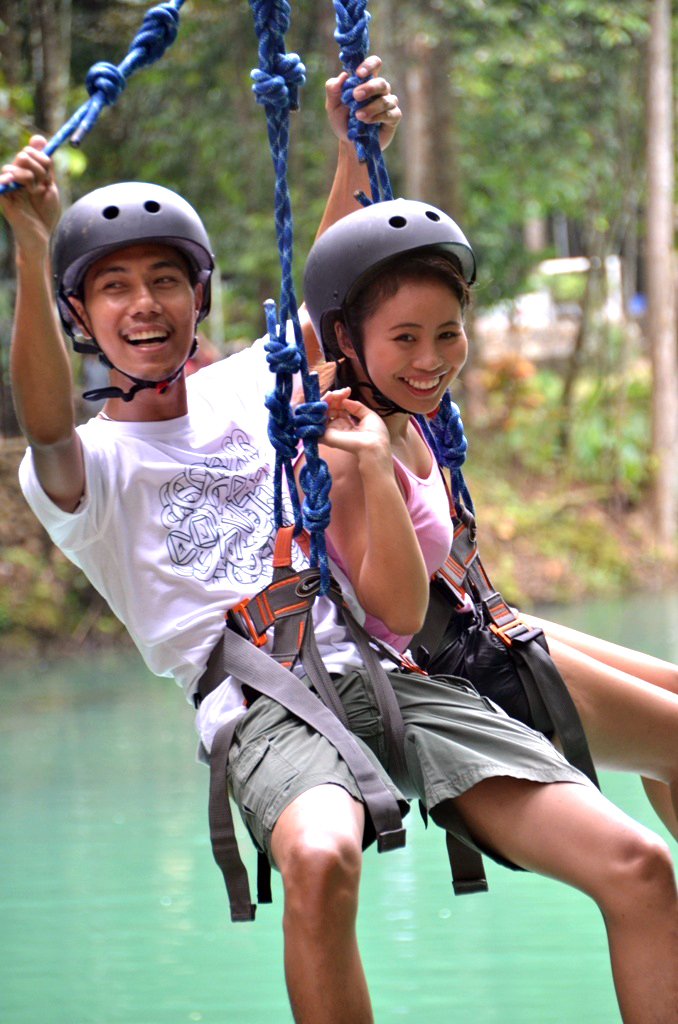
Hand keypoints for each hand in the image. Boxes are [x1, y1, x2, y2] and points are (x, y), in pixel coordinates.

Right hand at [0, 136, 60, 254]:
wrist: (41, 236)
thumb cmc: (45, 214)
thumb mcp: (49, 187)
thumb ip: (45, 165)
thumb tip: (40, 138)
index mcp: (27, 172)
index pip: (30, 152)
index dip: (42, 158)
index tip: (49, 172)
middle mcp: (16, 177)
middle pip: (23, 155)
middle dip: (39, 167)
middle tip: (43, 184)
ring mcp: (8, 186)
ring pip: (15, 167)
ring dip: (30, 177)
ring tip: (33, 191)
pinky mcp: (3, 197)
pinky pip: (0, 182)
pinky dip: (6, 179)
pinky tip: (10, 181)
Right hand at [321, 388, 390, 458]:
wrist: (373, 445)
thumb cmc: (375, 433)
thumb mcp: (368, 415)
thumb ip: (356, 406)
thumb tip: (344, 400)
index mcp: (348, 422)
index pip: (339, 407)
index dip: (341, 397)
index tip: (347, 391)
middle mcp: (338, 425)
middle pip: (330, 408)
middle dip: (333, 397)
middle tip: (340, 393)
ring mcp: (331, 430)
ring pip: (322, 412)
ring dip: (325, 401)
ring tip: (332, 395)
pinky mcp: (326, 435)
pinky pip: (316, 421)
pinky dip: (318, 410)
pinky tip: (325, 403)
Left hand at [326, 55, 400, 151]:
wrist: (349, 143)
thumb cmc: (342, 121)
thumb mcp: (332, 106)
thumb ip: (333, 89)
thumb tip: (343, 75)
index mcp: (366, 81)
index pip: (374, 64)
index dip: (369, 65)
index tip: (359, 73)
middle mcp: (380, 90)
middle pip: (381, 82)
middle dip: (368, 88)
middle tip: (355, 96)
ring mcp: (388, 103)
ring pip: (386, 99)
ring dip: (371, 107)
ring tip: (358, 116)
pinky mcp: (393, 118)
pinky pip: (390, 114)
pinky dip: (378, 117)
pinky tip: (368, 122)